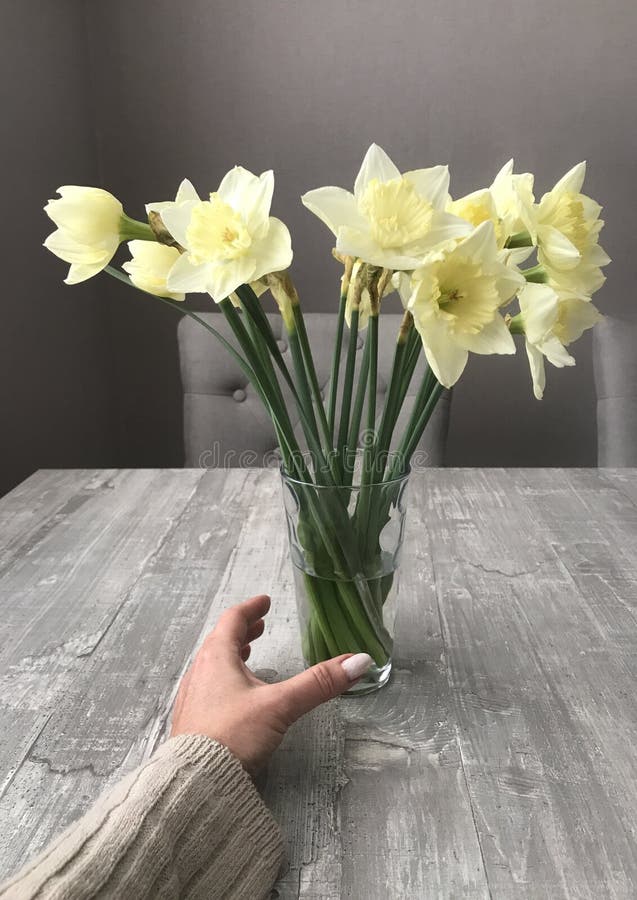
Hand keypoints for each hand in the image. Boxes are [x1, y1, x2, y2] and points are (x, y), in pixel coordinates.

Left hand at [170, 594, 372, 773]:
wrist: (195, 783)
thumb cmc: (234, 736)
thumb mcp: (281, 705)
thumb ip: (319, 683)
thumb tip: (358, 661)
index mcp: (217, 657)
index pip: (233, 620)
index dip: (251, 609)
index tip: (264, 602)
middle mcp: (199, 672)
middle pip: (220, 641)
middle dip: (242, 631)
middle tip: (259, 626)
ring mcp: (191, 697)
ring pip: (212, 665)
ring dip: (231, 654)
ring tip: (247, 654)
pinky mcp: (190, 722)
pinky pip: (207, 687)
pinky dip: (223, 678)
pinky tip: (234, 696)